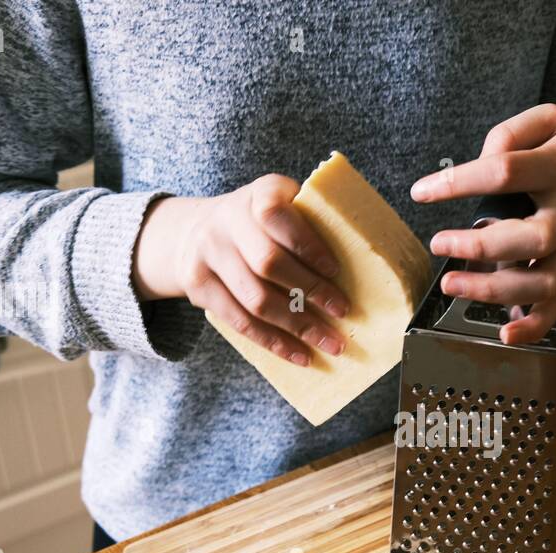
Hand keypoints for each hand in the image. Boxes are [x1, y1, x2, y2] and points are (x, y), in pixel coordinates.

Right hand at [132, 176, 349, 365]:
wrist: (192, 230)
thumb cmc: (259, 224)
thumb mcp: (283, 206)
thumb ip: (312, 223)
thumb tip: (363, 265)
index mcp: (257, 195)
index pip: (277, 215)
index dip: (306, 244)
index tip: (334, 270)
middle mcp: (226, 220)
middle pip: (268, 263)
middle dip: (310, 292)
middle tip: (343, 312)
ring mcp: (208, 254)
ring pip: (255, 300)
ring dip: (297, 326)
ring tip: (330, 343)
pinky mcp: (198, 286)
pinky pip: (239, 322)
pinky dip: (273, 342)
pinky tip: (299, 355)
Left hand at [410, 104, 555, 344]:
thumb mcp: (554, 124)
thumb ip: (511, 133)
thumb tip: (480, 160)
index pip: (506, 172)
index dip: (458, 182)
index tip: (421, 193)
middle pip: (533, 238)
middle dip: (481, 246)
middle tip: (439, 243)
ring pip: (540, 282)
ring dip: (493, 290)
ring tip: (451, 285)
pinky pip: (555, 310)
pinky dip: (533, 327)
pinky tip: (505, 334)